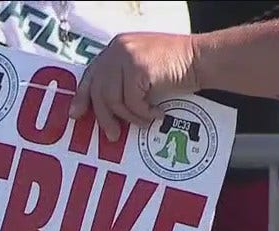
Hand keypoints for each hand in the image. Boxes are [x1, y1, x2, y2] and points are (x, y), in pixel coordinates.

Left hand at [70, 32, 201, 141]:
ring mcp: (126, 57)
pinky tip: (158, 114)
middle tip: (112, 134)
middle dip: (104, 116)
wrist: (202, 59)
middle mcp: (117, 49)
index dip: (82, 95)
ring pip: (113, 99)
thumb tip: (105, 109)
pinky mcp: (138, 68)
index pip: (92, 74)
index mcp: (116, 48)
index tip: (76, 114)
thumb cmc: (177, 69)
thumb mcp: (144, 70)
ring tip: (145, 121)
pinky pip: (131, 102)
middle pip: (98, 89)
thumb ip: (123, 79)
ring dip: (130, 117)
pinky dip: (144, 114)